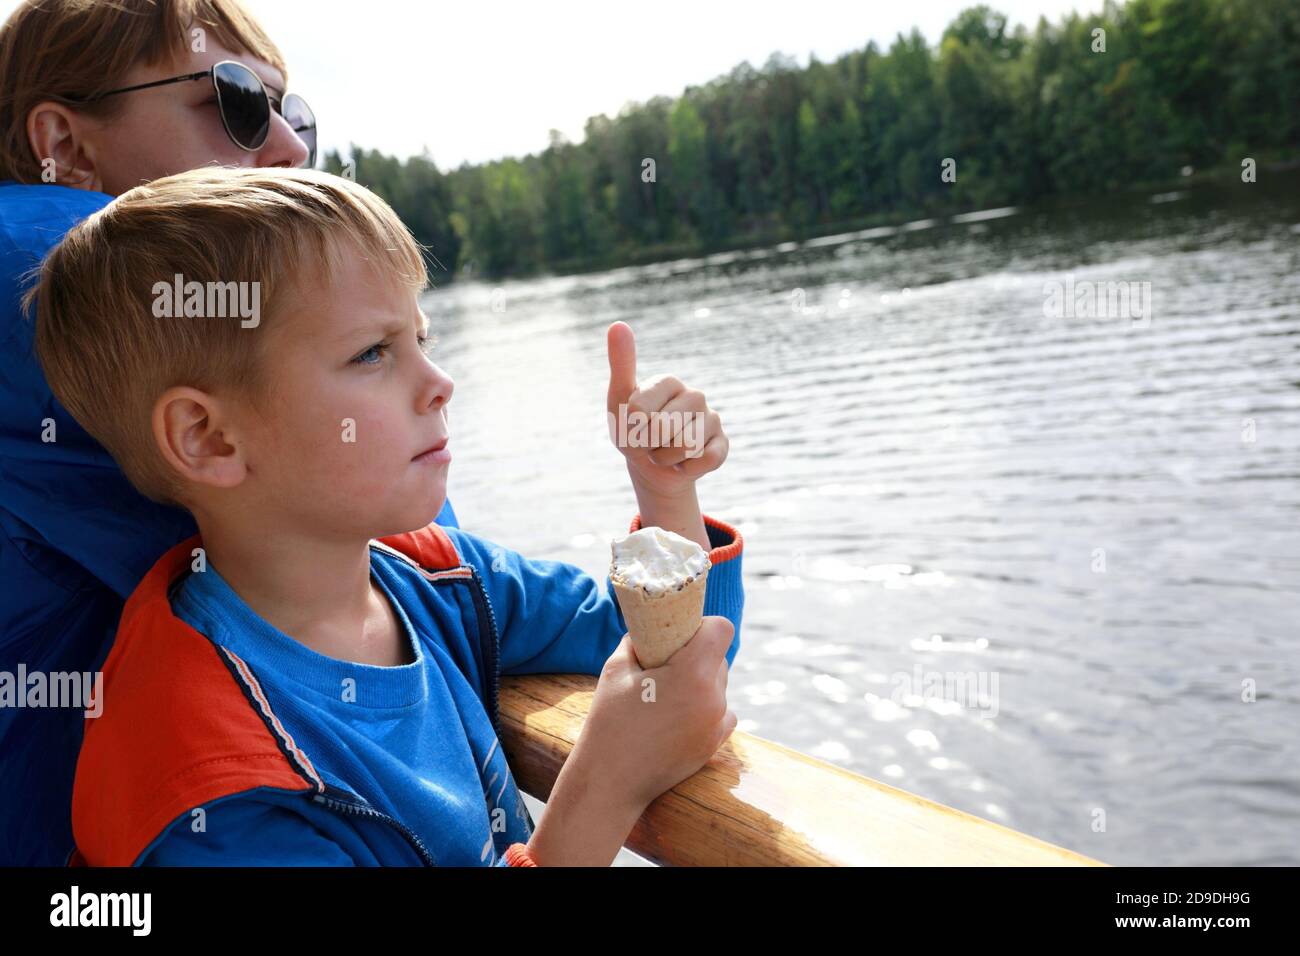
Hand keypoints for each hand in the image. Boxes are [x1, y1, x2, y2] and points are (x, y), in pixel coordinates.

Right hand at [581, 620, 736, 811]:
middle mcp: (714, 698)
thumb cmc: (609, 722)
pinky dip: (705, 708)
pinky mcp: (715, 744)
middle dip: (697, 654)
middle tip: (666, 665)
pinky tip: (678, 716)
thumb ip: (636, 641)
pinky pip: (721, 712)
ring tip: (667, 695)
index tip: (679, 635)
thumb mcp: (615, 669)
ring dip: (701, 681)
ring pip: (719, 684)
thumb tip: (647, 626)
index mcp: (693, 674)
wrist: (611, 782)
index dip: (702, 626)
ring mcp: (717, 724)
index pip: (721, 629)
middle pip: (719, 657)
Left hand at [606, 321, 729, 499]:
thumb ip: (621, 364)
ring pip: (684, 447)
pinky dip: (686, 468)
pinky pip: (704, 460)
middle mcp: (695, 395)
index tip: (633, 426)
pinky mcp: (723, 443)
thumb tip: (618, 324)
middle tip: (650, 442)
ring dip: (666, 458)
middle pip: (662, 429)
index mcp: (669, 381)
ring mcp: (712, 418)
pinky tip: (684, 461)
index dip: (630, 428)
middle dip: (648, 445)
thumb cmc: (633, 430)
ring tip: (665, 451)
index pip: (639, 410)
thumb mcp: (619, 400)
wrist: (652, 467)